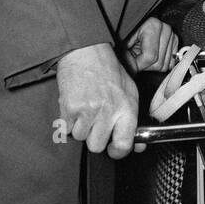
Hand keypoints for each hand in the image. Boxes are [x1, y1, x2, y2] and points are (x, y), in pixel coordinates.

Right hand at [56, 43, 138, 158]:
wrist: (86, 52)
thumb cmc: (109, 71)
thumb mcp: (129, 93)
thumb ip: (133, 121)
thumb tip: (138, 147)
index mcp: (126, 108)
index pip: (124, 144)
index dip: (118, 151)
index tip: (114, 149)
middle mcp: (108, 111)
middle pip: (97, 146)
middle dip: (94, 137)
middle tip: (95, 122)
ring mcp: (88, 111)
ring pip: (80, 137)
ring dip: (80, 128)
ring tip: (85, 109)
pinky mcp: (69, 108)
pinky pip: (66, 129)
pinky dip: (68, 121)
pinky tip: (75, 106)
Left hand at [125, 17, 178, 72]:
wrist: (136, 24)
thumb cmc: (128, 32)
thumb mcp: (124, 43)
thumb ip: (127, 57)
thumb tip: (131, 71)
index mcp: (153, 26)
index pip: (150, 57)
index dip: (138, 64)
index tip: (130, 60)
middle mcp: (166, 30)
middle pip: (159, 63)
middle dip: (145, 65)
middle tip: (136, 56)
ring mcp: (173, 36)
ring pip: (165, 65)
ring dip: (152, 64)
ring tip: (143, 54)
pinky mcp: (175, 43)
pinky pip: (170, 64)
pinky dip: (160, 63)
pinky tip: (152, 56)